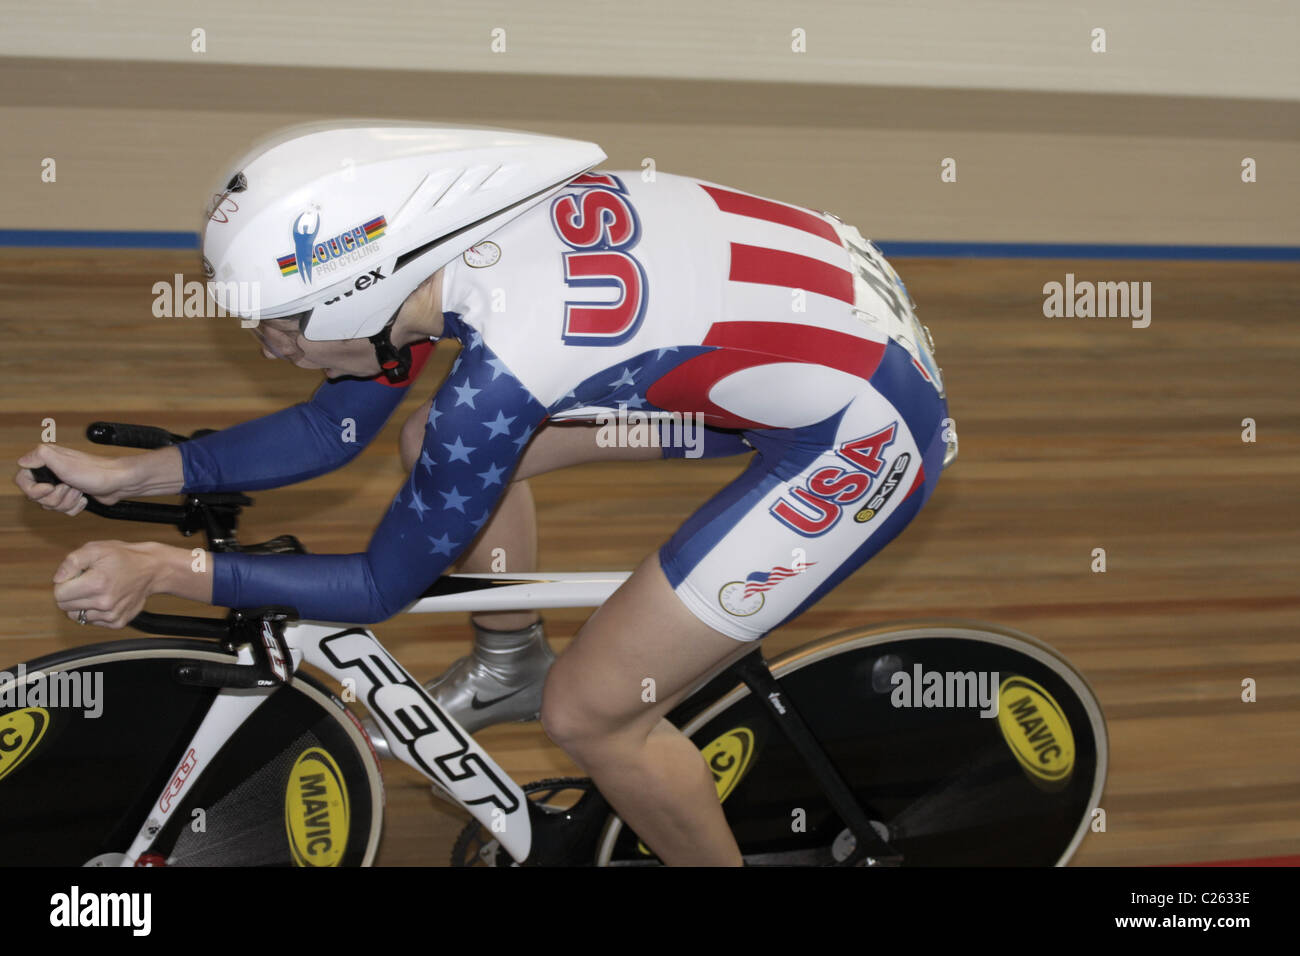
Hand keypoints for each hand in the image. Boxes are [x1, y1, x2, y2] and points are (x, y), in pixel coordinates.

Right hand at [15, 444, 132, 513]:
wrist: (119, 483)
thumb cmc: (95, 471)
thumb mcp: (64, 462)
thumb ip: (41, 456)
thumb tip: (22, 462)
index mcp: (46, 461)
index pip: (22, 480)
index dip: (33, 489)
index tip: (49, 488)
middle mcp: (52, 472)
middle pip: (36, 497)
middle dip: (55, 497)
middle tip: (70, 487)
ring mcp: (62, 485)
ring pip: (50, 506)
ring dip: (66, 502)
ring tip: (79, 492)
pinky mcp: (72, 496)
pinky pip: (63, 511)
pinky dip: (74, 508)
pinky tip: (84, 499)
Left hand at [53, 541, 163, 628]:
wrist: (151, 569)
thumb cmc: (124, 558)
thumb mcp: (95, 549)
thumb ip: (72, 562)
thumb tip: (58, 579)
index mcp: (96, 583)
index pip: (59, 594)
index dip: (64, 583)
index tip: (76, 577)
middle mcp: (104, 602)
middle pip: (65, 607)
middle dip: (71, 594)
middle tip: (86, 582)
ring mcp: (111, 614)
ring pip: (77, 616)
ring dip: (82, 604)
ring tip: (97, 591)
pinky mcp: (117, 622)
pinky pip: (92, 621)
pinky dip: (94, 612)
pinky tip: (105, 599)